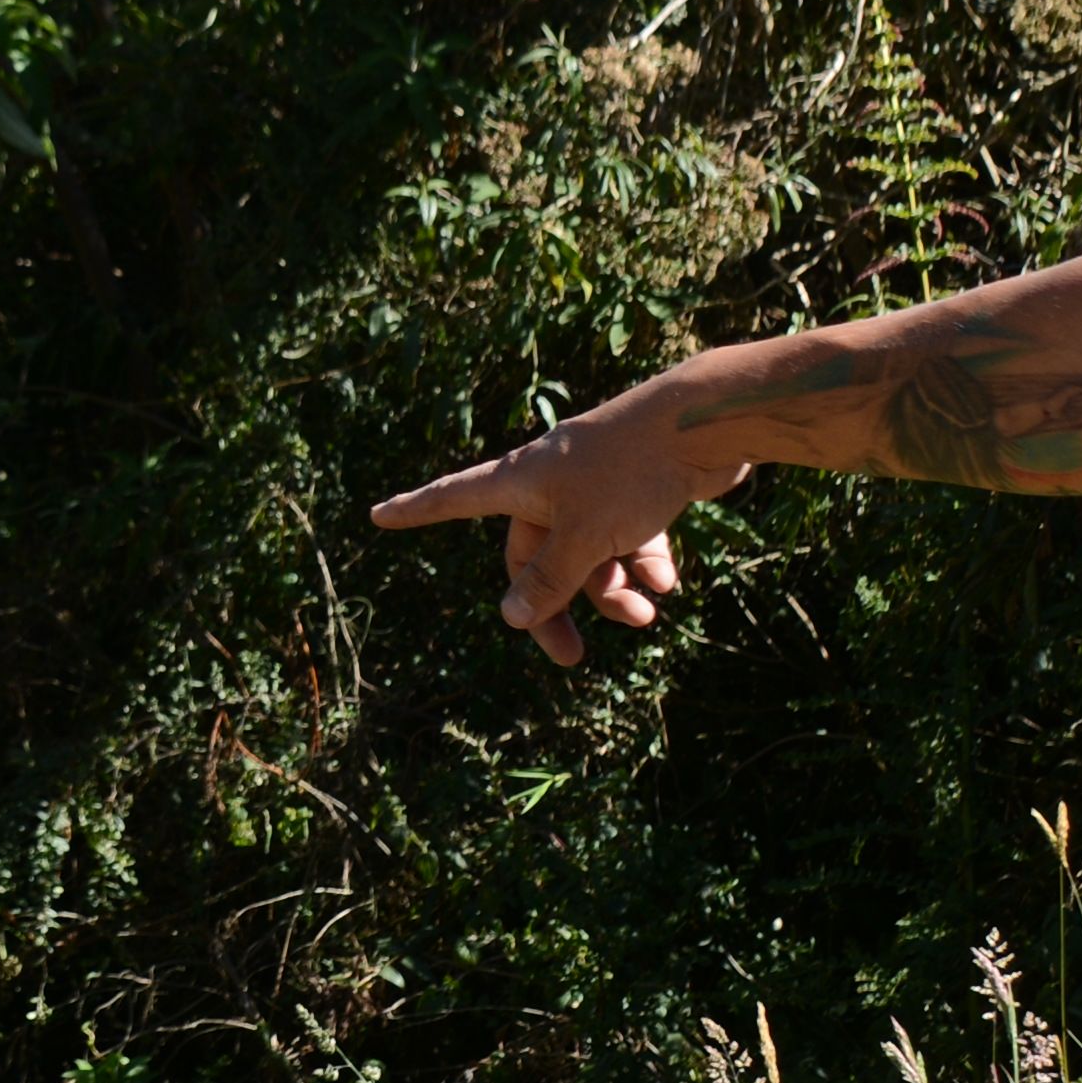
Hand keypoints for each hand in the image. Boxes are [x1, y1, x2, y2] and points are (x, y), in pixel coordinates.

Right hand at [365, 391, 753, 665]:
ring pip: (587, 553)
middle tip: (570, 657)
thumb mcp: (584, 535)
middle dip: (555, 605)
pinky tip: (666, 583)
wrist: (704, 425)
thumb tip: (513, 617)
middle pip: (532, 554)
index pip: (452, 499)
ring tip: (645, 615)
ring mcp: (594, 486)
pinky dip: (642, 563)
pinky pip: (626, 538)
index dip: (415, 510)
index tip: (378, 515)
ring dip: (611, 590)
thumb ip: (550, 579)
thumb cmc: (632, 470)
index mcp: (520, 482)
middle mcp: (551, 483)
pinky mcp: (637, 489)